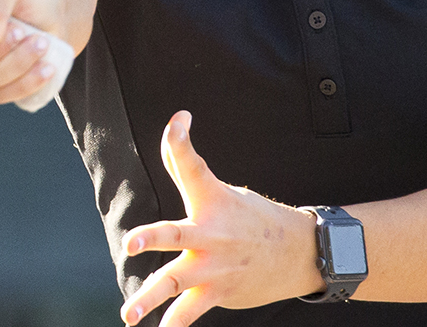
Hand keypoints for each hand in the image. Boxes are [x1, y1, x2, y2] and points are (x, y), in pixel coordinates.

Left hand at [118, 112, 323, 326]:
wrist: (298, 254)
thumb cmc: (249, 217)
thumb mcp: (221, 189)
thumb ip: (185, 165)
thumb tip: (175, 123)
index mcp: (212, 199)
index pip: (192, 165)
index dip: (181, 140)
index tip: (180, 120)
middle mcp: (211, 232)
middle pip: (176, 233)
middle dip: (152, 238)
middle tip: (131, 243)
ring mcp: (214, 266)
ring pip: (175, 282)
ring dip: (150, 298)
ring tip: (128, 313)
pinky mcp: (217, 291)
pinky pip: (191, 311)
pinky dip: (175, 323)